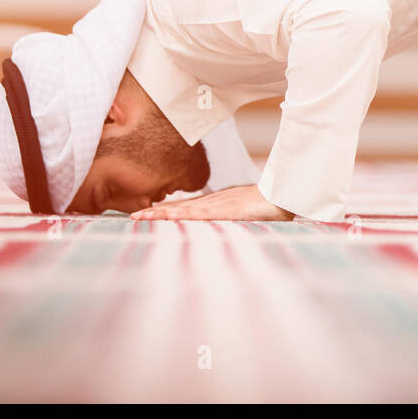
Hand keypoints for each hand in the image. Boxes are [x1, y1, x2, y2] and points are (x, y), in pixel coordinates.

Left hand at [130, 184, 293, 221]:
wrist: (285, 193)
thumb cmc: (269, 204)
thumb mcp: (246, 214)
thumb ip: (233, 219)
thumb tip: (223, 226)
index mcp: (216, 205)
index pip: (185, 208)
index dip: (164, 211)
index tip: (145, 215)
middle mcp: (214, 203)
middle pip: (179, 207)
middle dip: (155, 212)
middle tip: (132, 217)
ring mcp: (219, 205)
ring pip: (184, 209)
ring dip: (161, 214)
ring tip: (141, 217)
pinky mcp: (227, 209)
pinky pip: (201, 213)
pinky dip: (183, 215)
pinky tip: (169, 218)